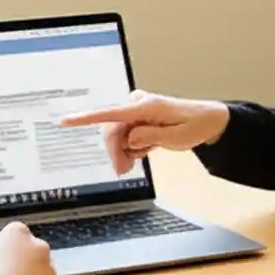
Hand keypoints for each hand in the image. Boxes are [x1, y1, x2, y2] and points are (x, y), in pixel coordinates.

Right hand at [60, 90, 230, 174]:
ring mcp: (137, 109)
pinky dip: (130, 146)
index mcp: (147, 106)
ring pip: (117, 134)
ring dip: (123, 151)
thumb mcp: (177, 137)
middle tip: (123, 170)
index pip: (112, 113)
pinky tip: (142, 150)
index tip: (65, 121)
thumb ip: (150, 137)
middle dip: (115, 151)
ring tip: (135, 162)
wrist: (209, 120)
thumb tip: (129, 138)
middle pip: (112, 129)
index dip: (86, 118)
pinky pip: (125, 133)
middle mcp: (138, 104)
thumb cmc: (196, 126)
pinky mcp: (138, 116)